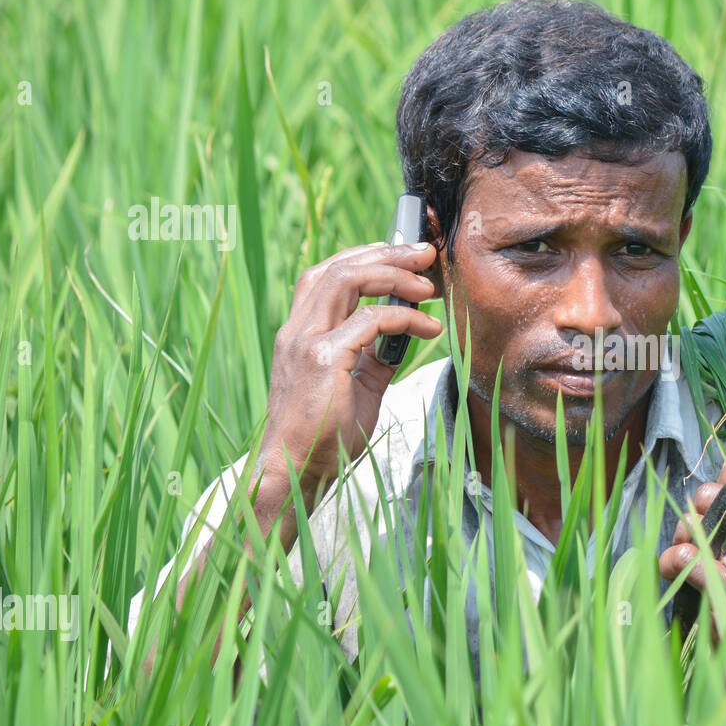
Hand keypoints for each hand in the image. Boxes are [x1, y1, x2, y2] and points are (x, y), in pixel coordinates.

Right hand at [259, 236, 442, 502]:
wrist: (296, 472)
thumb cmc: (324, 435)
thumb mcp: (356, 387)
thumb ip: (374, 357)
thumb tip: (403, 336)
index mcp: (301, 333)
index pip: (329, 275)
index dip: (368, 257)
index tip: (405, 257)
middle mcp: (298, 330)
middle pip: (339, 266)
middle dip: (386, 253)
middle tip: (425, 254)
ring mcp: (306, 341)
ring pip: (348, 279)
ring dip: (395, 274)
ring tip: (429, 286)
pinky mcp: (322, 359)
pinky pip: (370, 320)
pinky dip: (404, 318)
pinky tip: (429, 330)